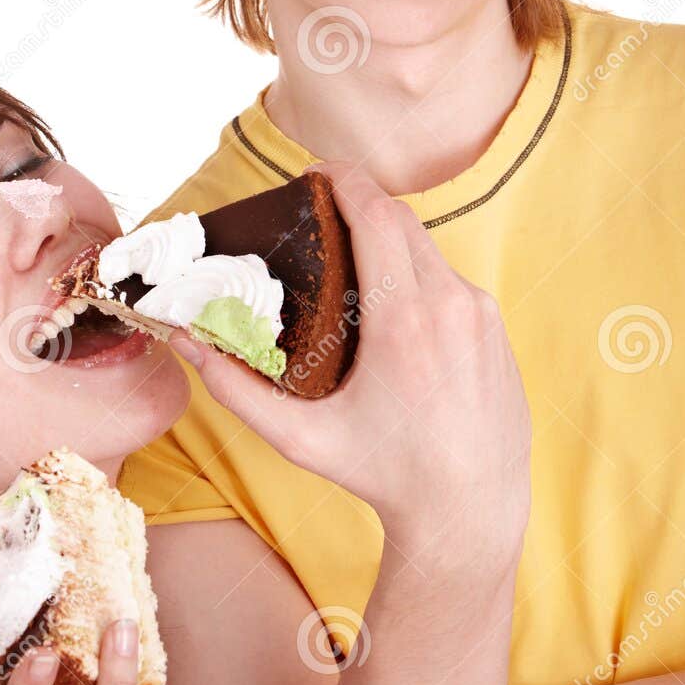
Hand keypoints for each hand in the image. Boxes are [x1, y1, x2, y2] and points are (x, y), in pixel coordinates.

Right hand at [169, 159, 531, 577]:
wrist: (470, 512)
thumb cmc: (384, 476)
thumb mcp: (301, 439)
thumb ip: (236, 388)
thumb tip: (187, 342)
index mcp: (405, 322)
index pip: (377, 215)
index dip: (344, 180)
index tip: (316, 172)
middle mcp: (452, 306)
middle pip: (402, 221)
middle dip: (360, 204)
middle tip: (319, 212)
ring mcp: (482, 316)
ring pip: (429, 252)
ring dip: (389, 245)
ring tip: (349, 265)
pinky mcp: (497, 330)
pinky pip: (451, 283)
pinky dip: (417, 279)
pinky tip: (390, 312)